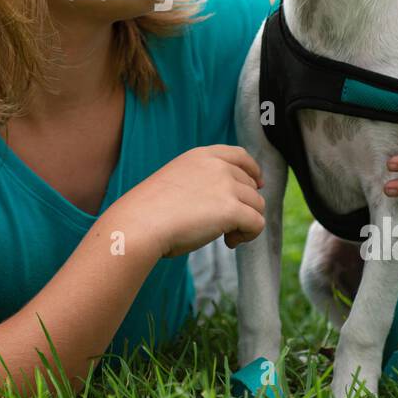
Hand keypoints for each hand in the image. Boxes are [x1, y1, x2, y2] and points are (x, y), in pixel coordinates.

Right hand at [123, 145, 265, 258]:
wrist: (140, 223)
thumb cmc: (150, 211)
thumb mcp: (176, 181)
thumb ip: (201, 182)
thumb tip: (226, 201)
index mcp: (201, 156)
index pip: (240, 155)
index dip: (252, 171)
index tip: (256, 185)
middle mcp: (217, 166)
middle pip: (250, 185)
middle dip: (243, 205)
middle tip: (224, 225)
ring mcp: (226, 186)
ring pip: (257, 205)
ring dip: (245, 223)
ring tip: (225, 236)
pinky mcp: (232, 209)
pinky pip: (257, 223)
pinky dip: (247, 236)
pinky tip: (228, 242)